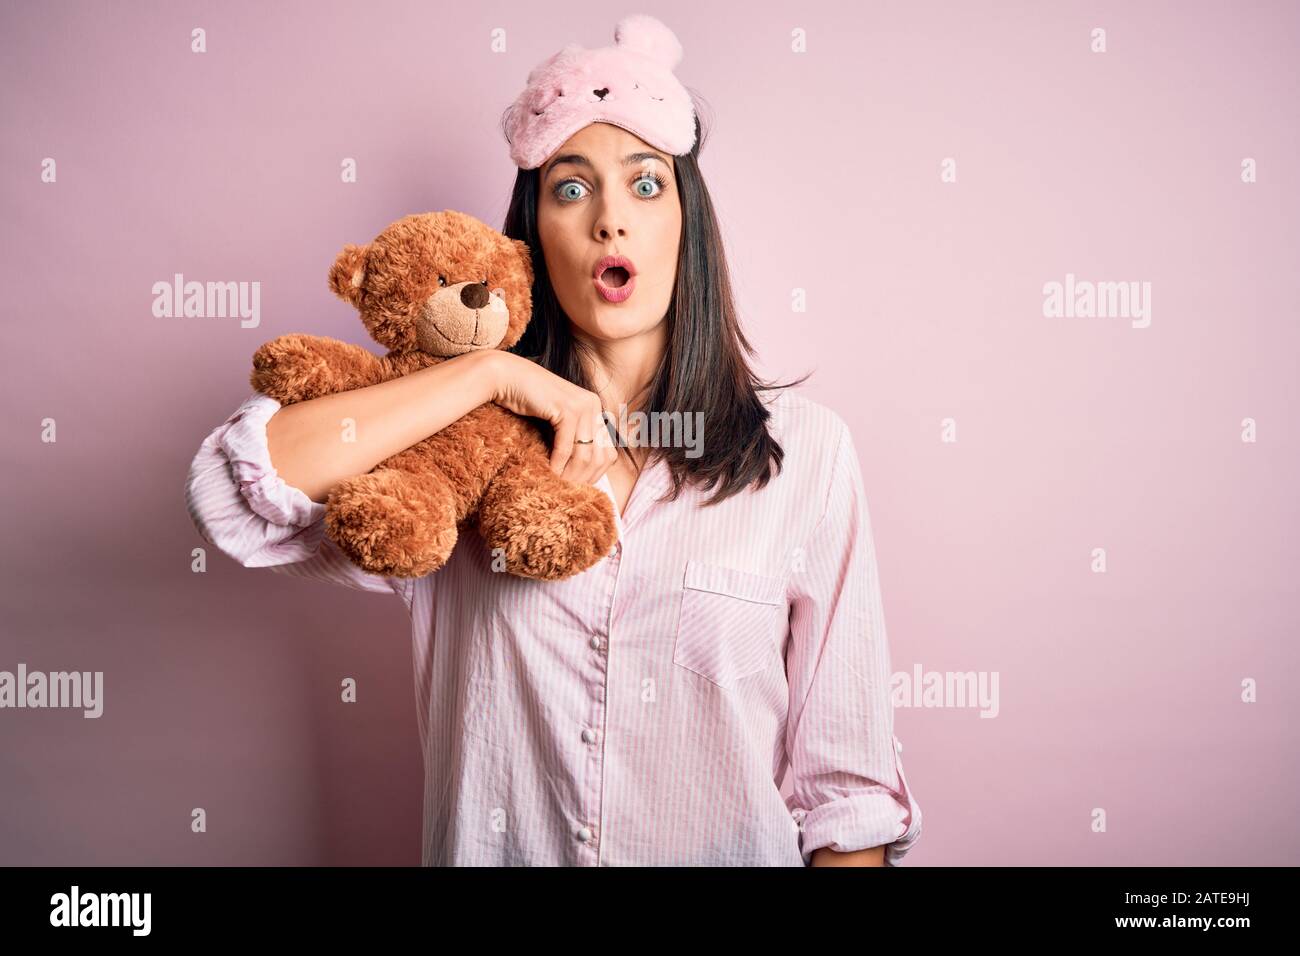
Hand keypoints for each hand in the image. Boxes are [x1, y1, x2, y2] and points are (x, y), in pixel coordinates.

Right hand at [483, 352, 618, 484]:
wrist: (507, 378)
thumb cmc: (527, 402)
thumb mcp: (557, 421)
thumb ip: (573, 438)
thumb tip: (584, 472)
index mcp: (596, 409)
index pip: (608, 453)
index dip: (594, 474)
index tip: (577, 486)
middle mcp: (594, 405)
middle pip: (599, 456)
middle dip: (583, 478)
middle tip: (566, 490)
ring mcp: (583, 405)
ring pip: (584, 455)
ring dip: (570, 474)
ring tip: (556, 484)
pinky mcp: (567, 408)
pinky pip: (566, 447)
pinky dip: (558, 463)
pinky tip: (549, 472)